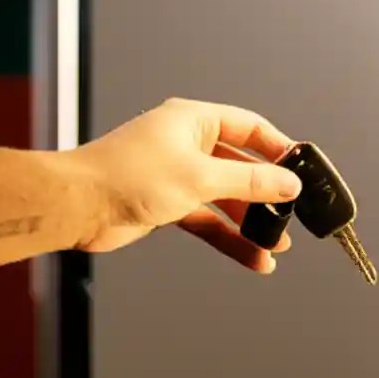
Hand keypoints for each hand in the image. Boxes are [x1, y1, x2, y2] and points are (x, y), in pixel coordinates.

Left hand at [68, 97, 301, 273]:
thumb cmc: (125, 175)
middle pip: (239, 166)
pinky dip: (228, 237)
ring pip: (225, 198)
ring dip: (250, 222)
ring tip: (276, 243)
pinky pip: (208, 220)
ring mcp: (176, 175)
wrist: (78, 205)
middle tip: (291, 214)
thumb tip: (288, 183)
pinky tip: (250, 256)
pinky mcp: (166, 204)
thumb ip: (249, 181)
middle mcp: (185, 144)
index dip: (277, 148)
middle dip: (266, 194)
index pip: (248, 127)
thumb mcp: (199, 177)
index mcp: (192, 120)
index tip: (301, 169)